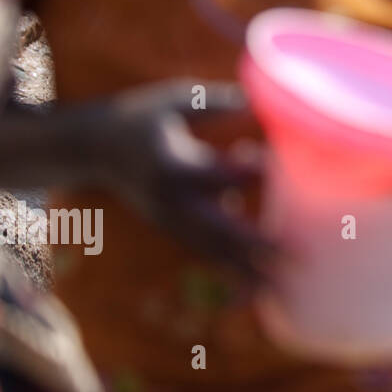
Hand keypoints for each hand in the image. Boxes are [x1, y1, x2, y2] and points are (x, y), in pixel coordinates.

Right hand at [72, 81, 274, 282]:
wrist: (93, 149)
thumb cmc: (142, 116)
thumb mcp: (173, 100)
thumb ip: (214, 103)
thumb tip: (259, 98)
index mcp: (172, 166)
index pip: (215, 176)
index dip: (246, 172)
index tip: (275, 164)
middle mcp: (171, 201)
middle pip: (218, 227)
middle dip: (257, 244)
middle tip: (298, 258)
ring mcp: (171, 221)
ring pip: (214, 251)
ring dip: (249, 271)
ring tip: (284, 290)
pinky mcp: (173, 230)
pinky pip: (206, 255)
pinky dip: (231, 275)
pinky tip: (258, 294)